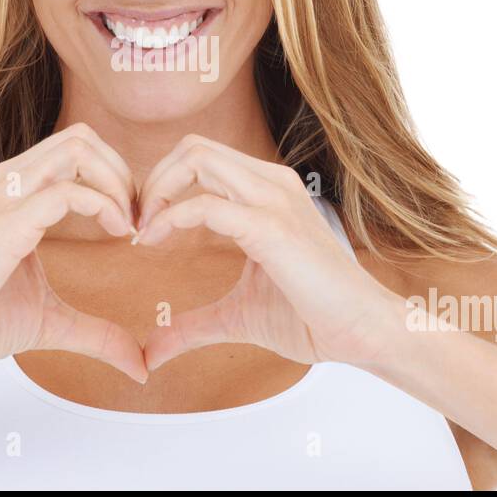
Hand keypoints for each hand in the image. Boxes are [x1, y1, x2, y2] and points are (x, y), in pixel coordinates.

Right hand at [0, 122, 147, 382]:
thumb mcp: (51, 322)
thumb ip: (97, 334)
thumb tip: (141, 367)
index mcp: (15, 190)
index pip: (76, 148)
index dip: (115, 176)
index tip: (134, 222)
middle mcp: (7, 180)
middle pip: (82, 137)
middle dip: (123, 172)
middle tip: (139, 220)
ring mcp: (3, 195)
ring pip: (77, 149)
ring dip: (117, 182)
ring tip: (129, 225)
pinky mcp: (4, 222)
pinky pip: (66, 192)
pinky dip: (103, 205)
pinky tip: (117, 233)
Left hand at [135, 135, 391, 370]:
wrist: (361, 332)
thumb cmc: (310, 317)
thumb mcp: (237, 316)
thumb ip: (193, 325)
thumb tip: (153, 351)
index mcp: (266, 189)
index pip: (201, 156)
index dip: (162, 184)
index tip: (141, 226)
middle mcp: (271, 183)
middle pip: (192, 146)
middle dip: (153, 180)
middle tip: (135, 224)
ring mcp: (273, 200)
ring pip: (197, 158)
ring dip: (157, 190)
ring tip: (142, 230)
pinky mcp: (272, 228)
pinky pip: (206, 205)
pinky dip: (169, 219)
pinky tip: (151, 242)